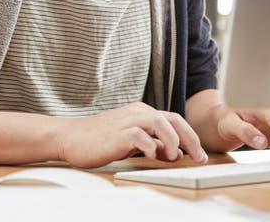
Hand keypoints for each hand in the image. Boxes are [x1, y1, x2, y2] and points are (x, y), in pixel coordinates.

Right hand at [55, 102, 208, 168]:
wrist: (69, 137)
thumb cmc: (98, 139)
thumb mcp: (130, 140)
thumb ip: (151, 143)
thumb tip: (173, 153)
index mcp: (141, 112)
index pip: (174, 120)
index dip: (190, 137)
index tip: (199, 155)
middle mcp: (137, 112)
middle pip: (173, 119)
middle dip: (190, 140)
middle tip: (199, 158)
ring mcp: (127, 121)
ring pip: (160, 122)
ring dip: (173, 141)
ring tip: (175, 157)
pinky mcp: (117, 133)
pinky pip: (141, 136)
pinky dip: (151, 146)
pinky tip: (152, 156)